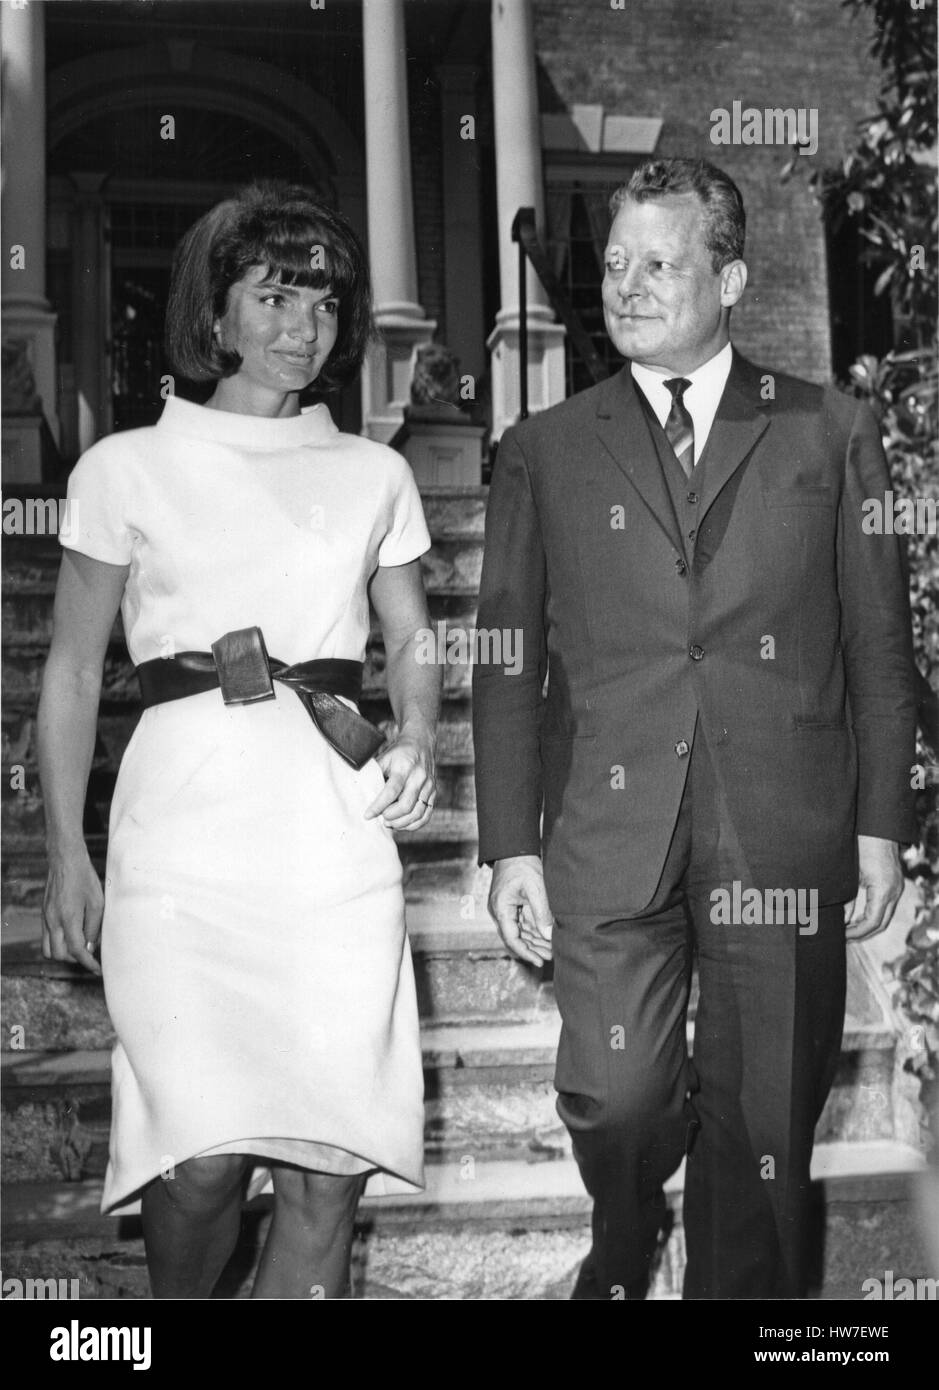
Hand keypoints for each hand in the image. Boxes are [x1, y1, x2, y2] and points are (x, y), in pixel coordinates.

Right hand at [42, 848, 103, 975]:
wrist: (65, 860)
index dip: (88, 963)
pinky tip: (71, 935)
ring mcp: (46, 918)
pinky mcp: (44, 914)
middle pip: (60, 955)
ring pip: (48, 950)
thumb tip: (91, 946)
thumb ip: (94, 927)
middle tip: (90, 954)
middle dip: (75, 959)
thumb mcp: (97, 902)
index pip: (77, 951)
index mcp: (69, 919)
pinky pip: (46, 938)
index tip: (97, 969)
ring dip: (63, 953)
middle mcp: (53, 921)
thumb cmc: (84, 879)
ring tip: (79, 945)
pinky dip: (57, 943)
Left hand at [365, 727, 435, 830]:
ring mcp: (428, 786)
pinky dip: (414, 824)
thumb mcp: (384, 758)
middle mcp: (419, 778)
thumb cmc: (398, 753)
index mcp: (404, 768)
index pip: (391, 791)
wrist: (421, 744)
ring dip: (401, 823)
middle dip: (390, 816)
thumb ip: (374, 774)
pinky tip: (403, 824)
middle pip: (406, 805)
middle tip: (380, 817)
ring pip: (417, 813)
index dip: (378, 806)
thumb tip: (360, 791)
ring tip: (389, 822)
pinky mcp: (434, 793)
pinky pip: (426, 814)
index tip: (367, 815)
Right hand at [489, 855, 553, 965]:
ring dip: (534, 941)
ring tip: (551, 950)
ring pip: (519, 931)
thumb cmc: (523, 864)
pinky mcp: (511, 904)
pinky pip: (521, 922)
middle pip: (516, 938)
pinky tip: (546, 937)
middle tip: (551, 957)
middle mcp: (499, 911)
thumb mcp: (535, 888)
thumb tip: (548, 936)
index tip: (540, 961)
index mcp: (500, 908)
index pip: (512, 939)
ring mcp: (505, 908)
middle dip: (533, 949)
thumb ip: (541, 913)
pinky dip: (533, 930)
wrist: (514, 847)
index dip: (526, 953)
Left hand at [844, 835, 904, 941]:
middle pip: (881, 924)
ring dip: (867, 927)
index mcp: (882, 891)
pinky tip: (858, 918)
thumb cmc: (861, 848)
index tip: (842, 936)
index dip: (856, 933)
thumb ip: (847, 900)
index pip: (872, 922)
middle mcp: (894, 892)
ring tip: (849, 932)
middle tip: (844, 939)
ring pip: (884, 917)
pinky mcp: (894, 885)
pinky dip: (872, 916)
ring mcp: (896, 889)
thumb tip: (841, 920)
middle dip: (862, 934)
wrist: (877, 829)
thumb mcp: (851, 876)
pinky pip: (885, 907)